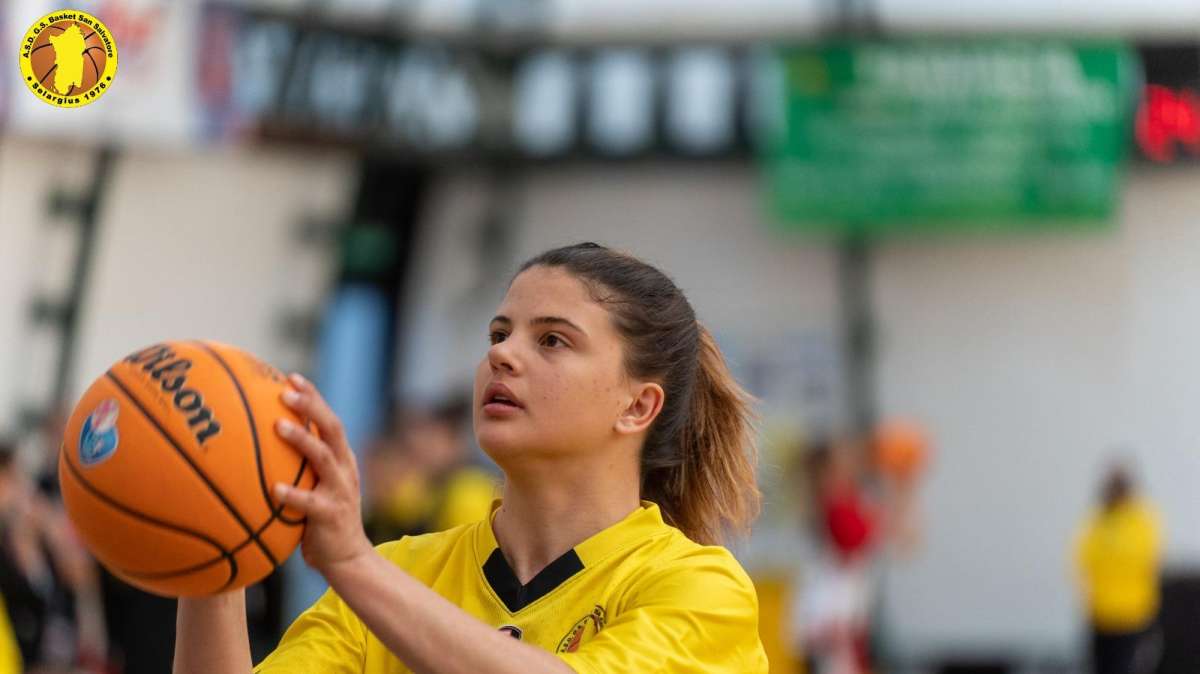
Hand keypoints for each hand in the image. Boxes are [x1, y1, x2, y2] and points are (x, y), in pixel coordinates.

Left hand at [273, 374, 373, 574]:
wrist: (347, 558)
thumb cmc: (321, 521)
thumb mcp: (314, 487)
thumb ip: (296, 468)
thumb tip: (254, 448)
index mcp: (341, 458)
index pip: (328, 419)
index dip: (312, 397)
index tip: (291, 377)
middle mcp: (344, 468)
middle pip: (332, 428)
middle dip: (311, 406)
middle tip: (285, 391)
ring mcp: (340, 490)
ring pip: (324, 457)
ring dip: (302, 439)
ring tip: (279, 426)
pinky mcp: (331, 515)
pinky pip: (309, 503)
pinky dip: (292, 494)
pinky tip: (272, 489)